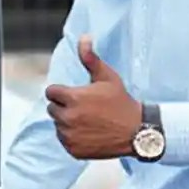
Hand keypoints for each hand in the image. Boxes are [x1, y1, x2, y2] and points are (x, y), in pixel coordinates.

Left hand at [44, 35, 141, 159]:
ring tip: (89, 121)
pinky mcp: (73, 150)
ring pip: (58, 125)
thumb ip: (90, 59)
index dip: (63, 93)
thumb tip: (84, 38)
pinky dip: (73, 137)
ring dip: (68, 122)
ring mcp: (69, 135)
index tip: (77, 96)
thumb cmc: (122, 102)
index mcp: (72, 98)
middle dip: (64, 107)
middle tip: (85, 109)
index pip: (51, 92)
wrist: (137, 132)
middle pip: (52, 109)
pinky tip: (90, 133)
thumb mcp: (107, 78)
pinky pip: (64, 140)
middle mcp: (67, 117)